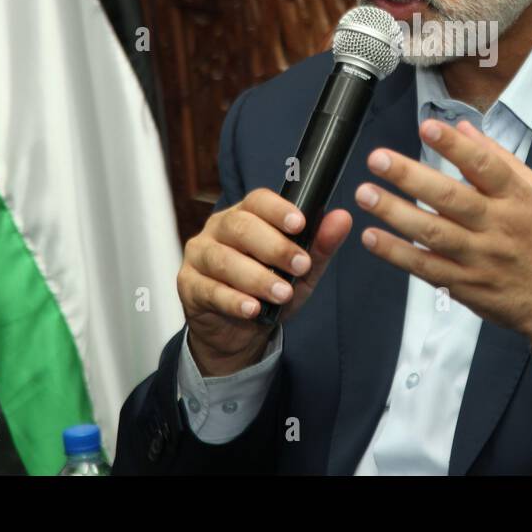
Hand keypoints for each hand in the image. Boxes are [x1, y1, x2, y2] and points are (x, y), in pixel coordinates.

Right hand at [178, 189, 351, 375]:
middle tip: (301, 266)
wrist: (237, 330)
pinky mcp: (188, 286)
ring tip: (282, 293)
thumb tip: (342, 218)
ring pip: (223, 259)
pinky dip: (233, 300)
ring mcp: (199, 256)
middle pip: (240, 227)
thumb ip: (319, 246)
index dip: (278, 210)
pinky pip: (209, 290)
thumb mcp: (301, 271)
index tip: (300, 224)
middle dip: (274, 247)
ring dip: (257, 277)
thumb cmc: (269, 291)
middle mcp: (218, 229)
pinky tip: (253, 309)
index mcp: (245, 215)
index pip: (258, 201)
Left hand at [354, 118, 531, 355]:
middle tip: (378, 159)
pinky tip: (372, 237)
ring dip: (395, 212)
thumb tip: (462, 128)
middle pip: (451, 198)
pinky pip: (425, 267)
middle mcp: (497, 226)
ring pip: (433, 233)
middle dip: (411, 177)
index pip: (485, 166)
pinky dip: (397, 253)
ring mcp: (479, 257)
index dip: (455, 147)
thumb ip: (496, 157)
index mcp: (516, 198)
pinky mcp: (463, 284)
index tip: (427, 127)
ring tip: (365, 194)